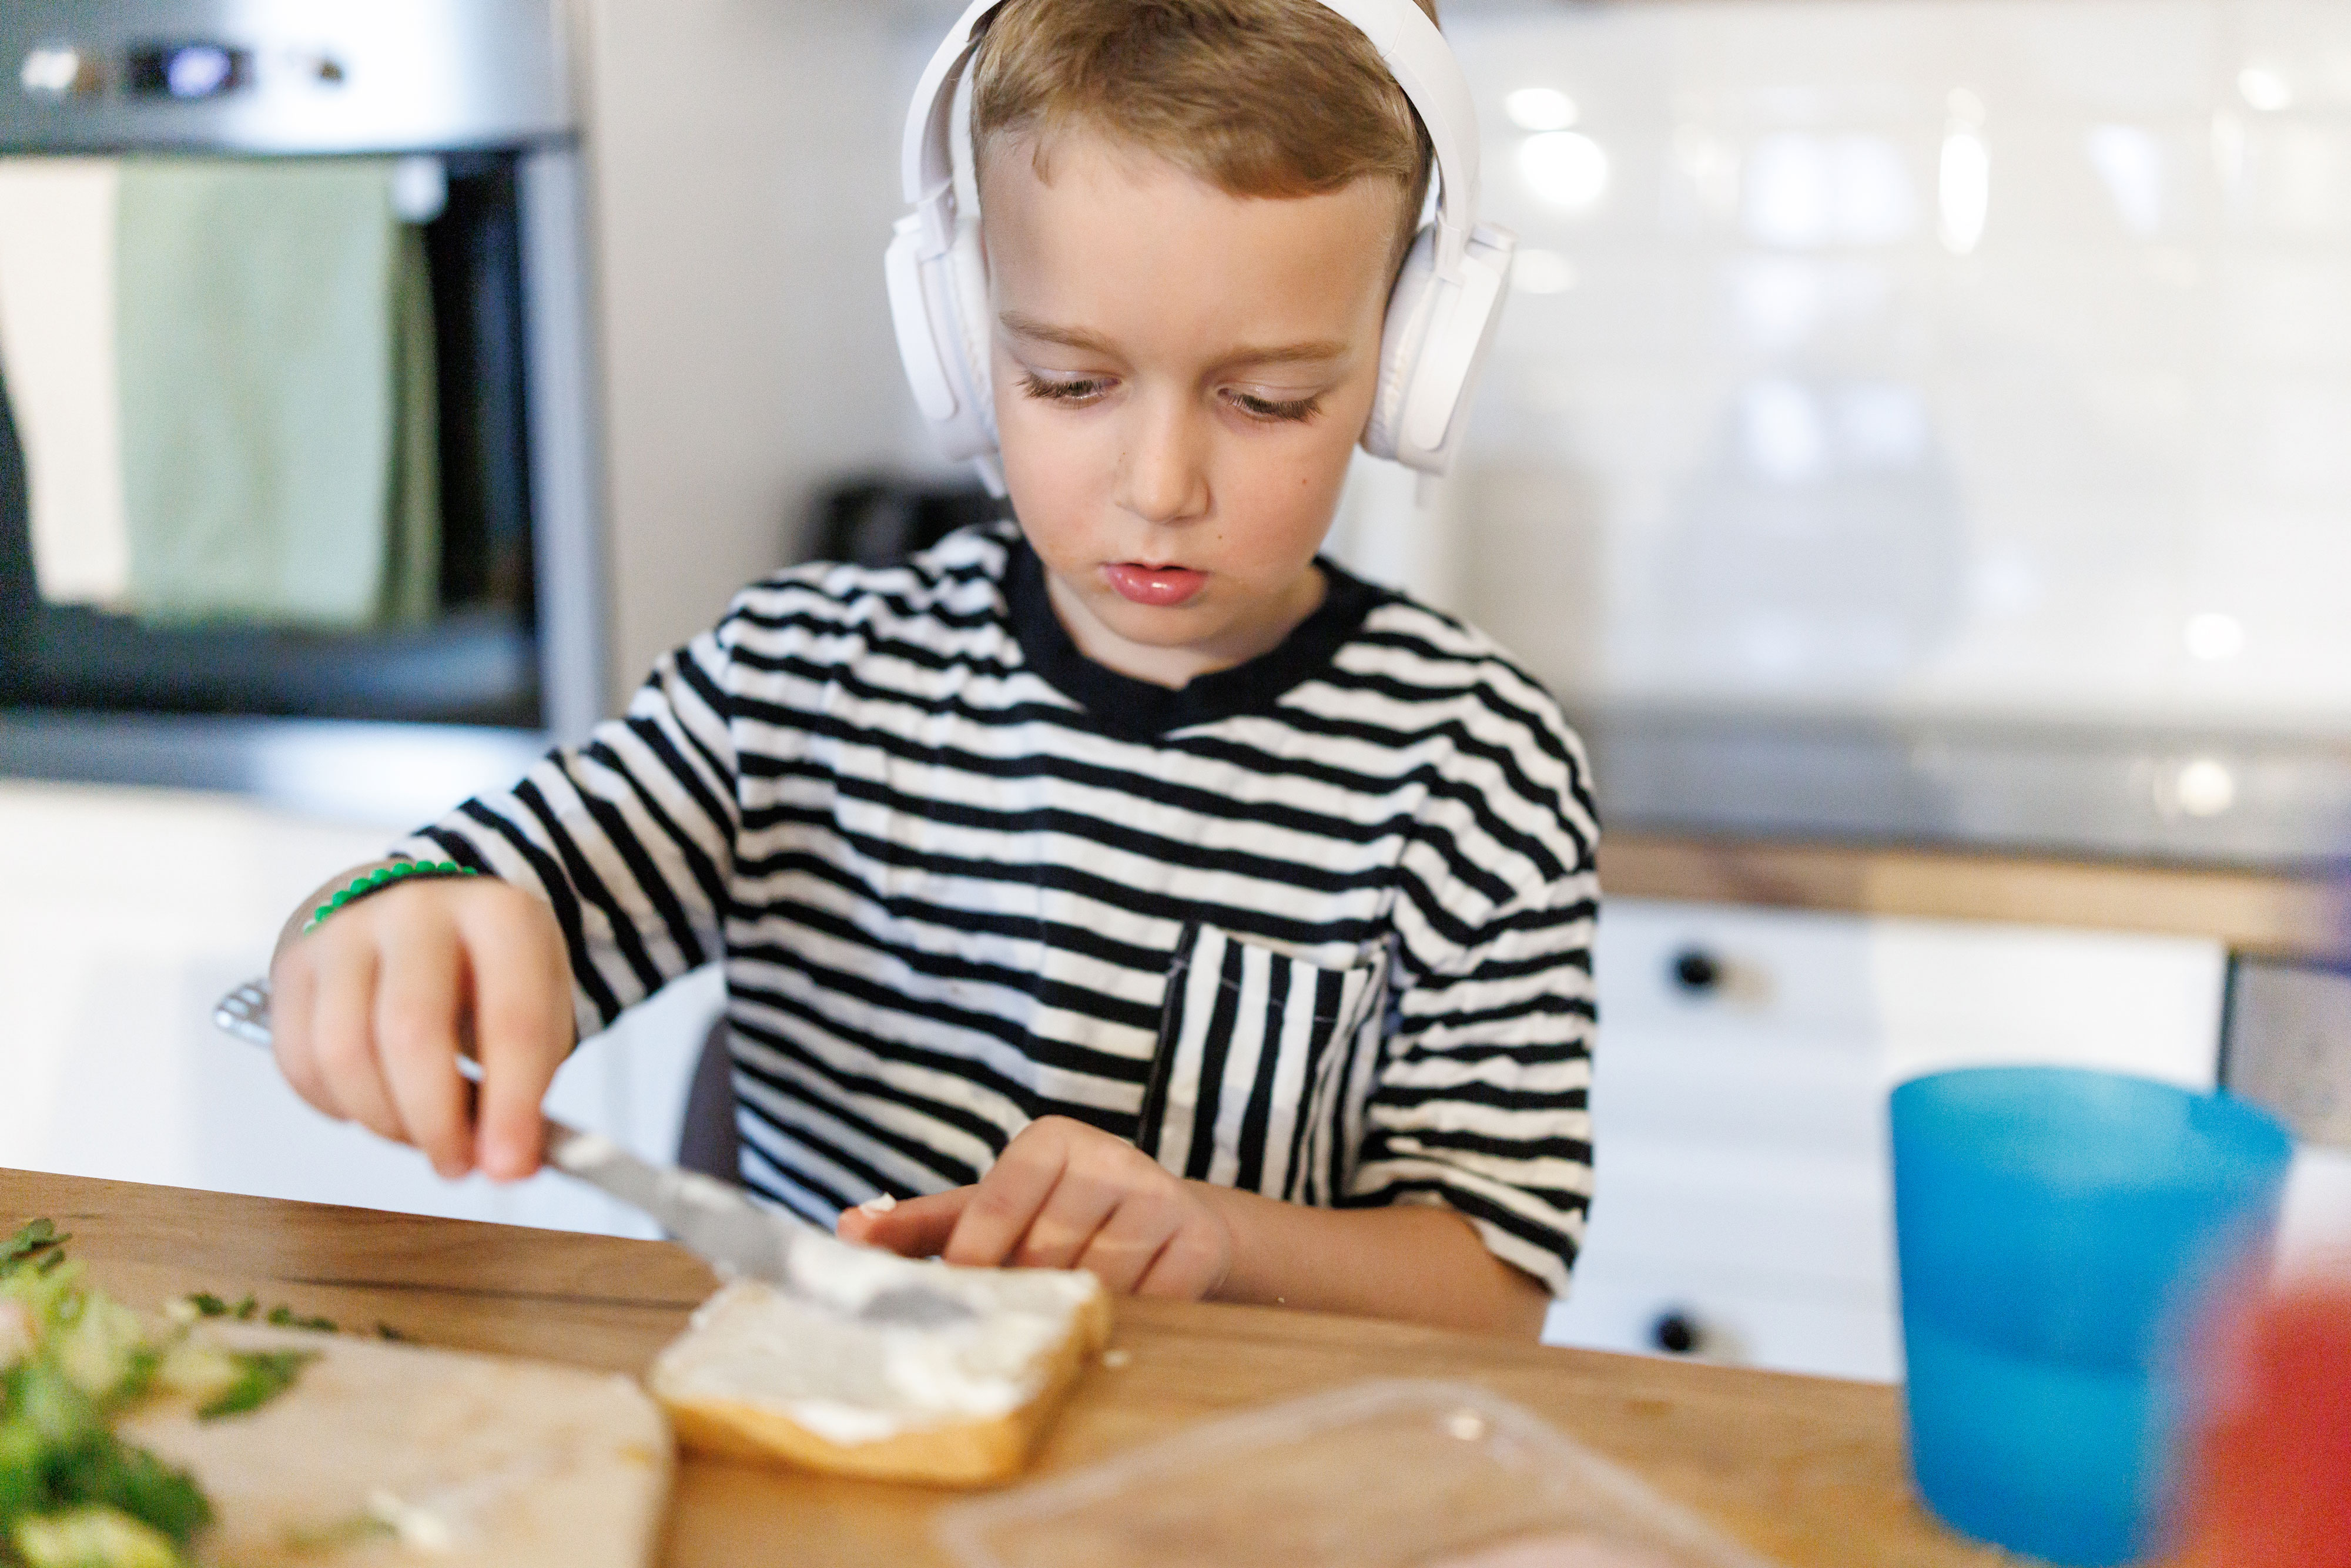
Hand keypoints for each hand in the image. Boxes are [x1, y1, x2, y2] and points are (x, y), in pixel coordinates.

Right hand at [266, 866, 573, 1182]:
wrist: (421, 910)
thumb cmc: (485, 973)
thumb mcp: (536, 1010)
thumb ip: (525, 1088)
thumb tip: (504, 1166)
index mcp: (500, 918)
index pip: (510, 1020)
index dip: (510, 1105)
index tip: (509, 1168)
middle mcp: (418, 912)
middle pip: (411, 1033)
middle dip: (434, 1121)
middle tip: (457, 1164)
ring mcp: (346, 932)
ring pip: (343, 1052)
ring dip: (383, 1120)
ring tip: (418, 1134)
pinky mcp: (294, 962)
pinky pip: (298, 1059)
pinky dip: (336, 1106)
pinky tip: (373, 1106)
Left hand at [836, 1116, 1232, 1298]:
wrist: (1171, 1229)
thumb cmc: (1061, 1222)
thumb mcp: (991, 1216)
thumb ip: (920, 1226)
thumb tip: (844, 1231)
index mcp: (1052, 1140)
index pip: (999, 1200)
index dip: (975, 1254)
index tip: (961, 1294)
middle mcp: (1109, 1155)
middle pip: (1048, 1247)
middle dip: (1028, 1292)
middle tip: (1015, 1323)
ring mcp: (1159, 1193)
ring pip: (1101, 1275)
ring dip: (1079, 1311)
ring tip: (1066, 1324)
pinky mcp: (1199, 1236)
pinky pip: (1155, 1297)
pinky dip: (1132, 1320)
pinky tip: (1120, 1323)